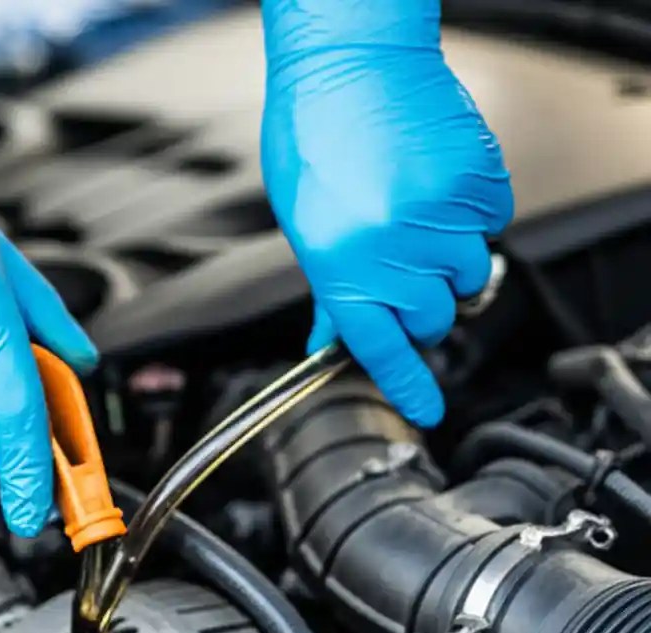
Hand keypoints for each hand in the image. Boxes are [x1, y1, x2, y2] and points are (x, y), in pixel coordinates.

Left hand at [261, 0, 513, 426]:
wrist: (350, 60)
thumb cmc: (312, 131)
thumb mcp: (303, 219)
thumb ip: (327, 283)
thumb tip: (329, 335)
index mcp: (342, 263)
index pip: (379, 346)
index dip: (405, 384)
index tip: (426, 409)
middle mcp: (395, 248)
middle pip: (432, 318)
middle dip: (420, 306)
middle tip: (401, 270)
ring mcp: (442, 217)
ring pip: (469, 276)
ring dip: (448, 260)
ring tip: (414, 216)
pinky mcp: (479, 184)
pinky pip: (491, 224)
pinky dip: (470, 214)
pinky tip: (435, 186)